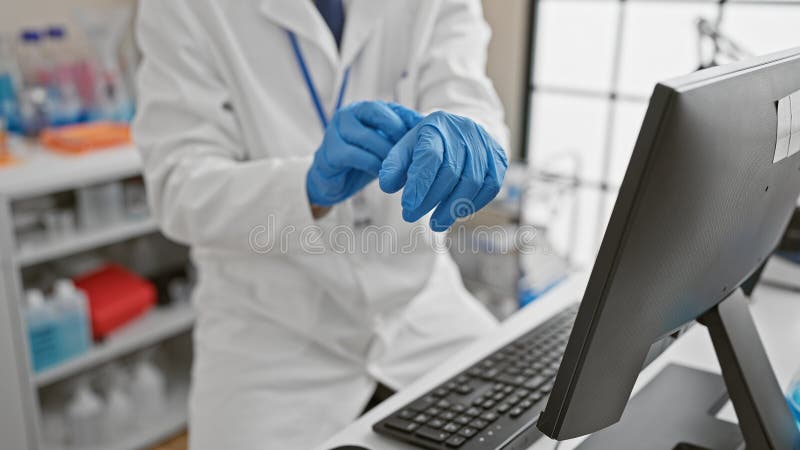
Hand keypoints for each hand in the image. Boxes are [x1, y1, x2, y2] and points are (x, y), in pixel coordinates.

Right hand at [306, 101, 421, 206]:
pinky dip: (372, 164)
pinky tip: (382, 174)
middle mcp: (347, 114)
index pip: (391, 107)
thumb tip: (430, 124)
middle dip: (397, 133)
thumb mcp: (384, 144)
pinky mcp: (330, 152)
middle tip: (411, 152)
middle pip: (377, 113)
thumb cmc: (363, 160)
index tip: (426, 136)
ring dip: (386, 153)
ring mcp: (334, 131)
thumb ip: (401, 134)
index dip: (409, 120)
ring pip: (367, 136)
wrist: (333, 182)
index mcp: (363, 109)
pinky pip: (355, 155)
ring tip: (400, 167)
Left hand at [379, 111, 507, 231]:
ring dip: (452, 208)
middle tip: (411, 216)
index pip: (430, 156)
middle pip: (451, 172)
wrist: (457, 132)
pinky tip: (457, 213)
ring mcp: (485, 143)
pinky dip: (473, 203)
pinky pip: (491, 186)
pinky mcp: (498, 158)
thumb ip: (393, 166)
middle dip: (430, 200)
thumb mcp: (405, 149)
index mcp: (437, 124)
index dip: (419, 184)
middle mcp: (464, 130)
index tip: (407, 207)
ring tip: (435, 223)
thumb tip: (387, 186)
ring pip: (473, 181)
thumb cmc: (426, 145)